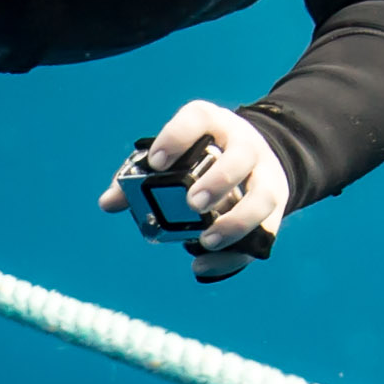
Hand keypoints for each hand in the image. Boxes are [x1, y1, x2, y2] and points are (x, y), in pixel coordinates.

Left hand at [101, 101, 291, 258]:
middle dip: (217, 182)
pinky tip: (204, 265)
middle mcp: (244, 145)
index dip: (178, 136)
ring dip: (236, 221)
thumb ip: (140, 176)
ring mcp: (265, 175)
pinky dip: (235, 254)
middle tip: (192, 204)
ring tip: (206, 240)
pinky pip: (264, 232)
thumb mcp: (177, 153)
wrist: (254, 157)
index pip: (199, 118)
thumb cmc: (202, 156)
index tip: (156, 161)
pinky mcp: (275, 206)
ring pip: (262, 196)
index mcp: (213, 124)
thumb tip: (108, 202)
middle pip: (239, 158)